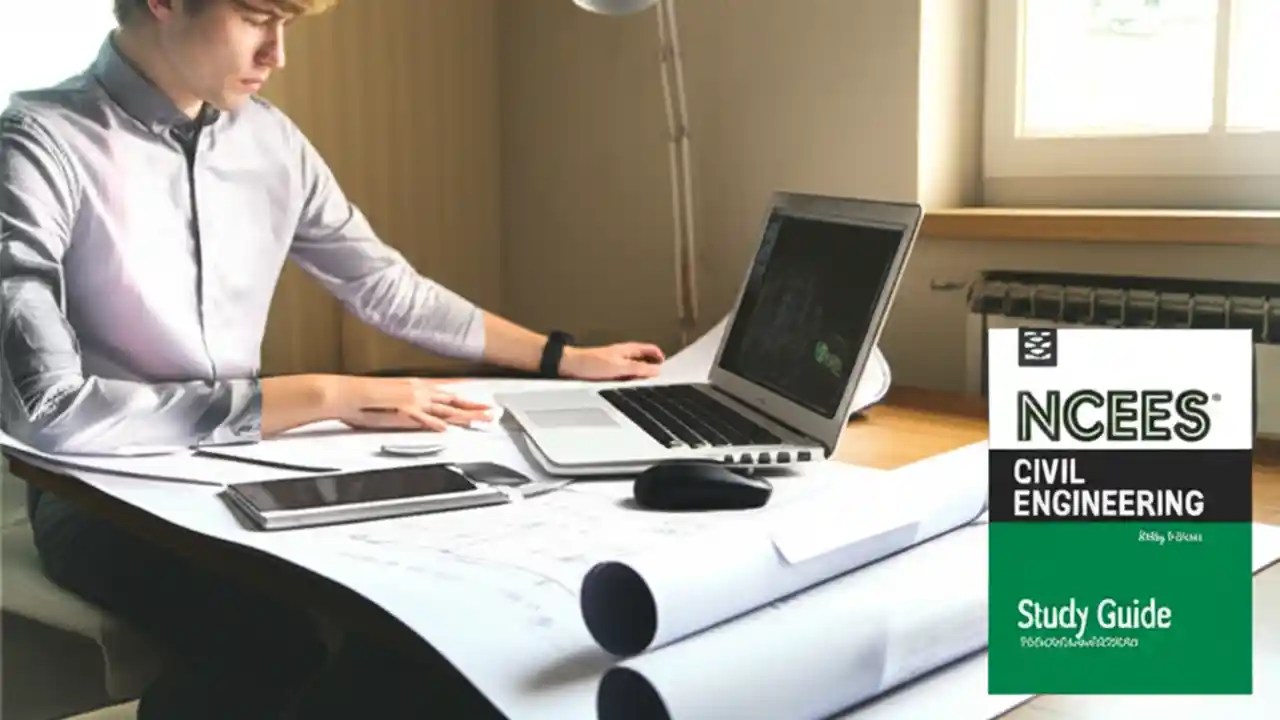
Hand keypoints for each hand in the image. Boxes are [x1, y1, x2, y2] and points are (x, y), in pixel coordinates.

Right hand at [331, 377, 492, 431]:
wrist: (346, 393)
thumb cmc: (364, 398)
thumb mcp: (392, 399)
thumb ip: (410, 407)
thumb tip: (421, 414)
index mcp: (415, 388)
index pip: (446, 395)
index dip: (464, 400)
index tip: (478, 403)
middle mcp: (417, 392)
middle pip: (452, 402)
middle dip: (473, 407)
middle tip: (490, 412)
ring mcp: (411, 401)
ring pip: (445, 410)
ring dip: (465, 415)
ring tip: (481, 420)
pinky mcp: (401, 411)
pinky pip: (422, 419)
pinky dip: (435, 424)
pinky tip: (446, 429)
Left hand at [559, 342, 664, 380]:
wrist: (569, 366)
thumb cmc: (590, 363)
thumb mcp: (619, 367)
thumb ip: (638, 369)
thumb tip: (656, 371)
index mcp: (628, 350)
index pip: (651, 350)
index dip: (660, 357)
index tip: (666, 368)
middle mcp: (623, 355)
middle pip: (644, 360)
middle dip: (652, 369)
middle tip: (658, 380)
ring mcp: (616, 363)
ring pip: (634, 369)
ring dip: (640, 377)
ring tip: (644, 386)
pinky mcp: (608, 372)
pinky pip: (624, 376)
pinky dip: (629, 382)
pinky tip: (627, 389)